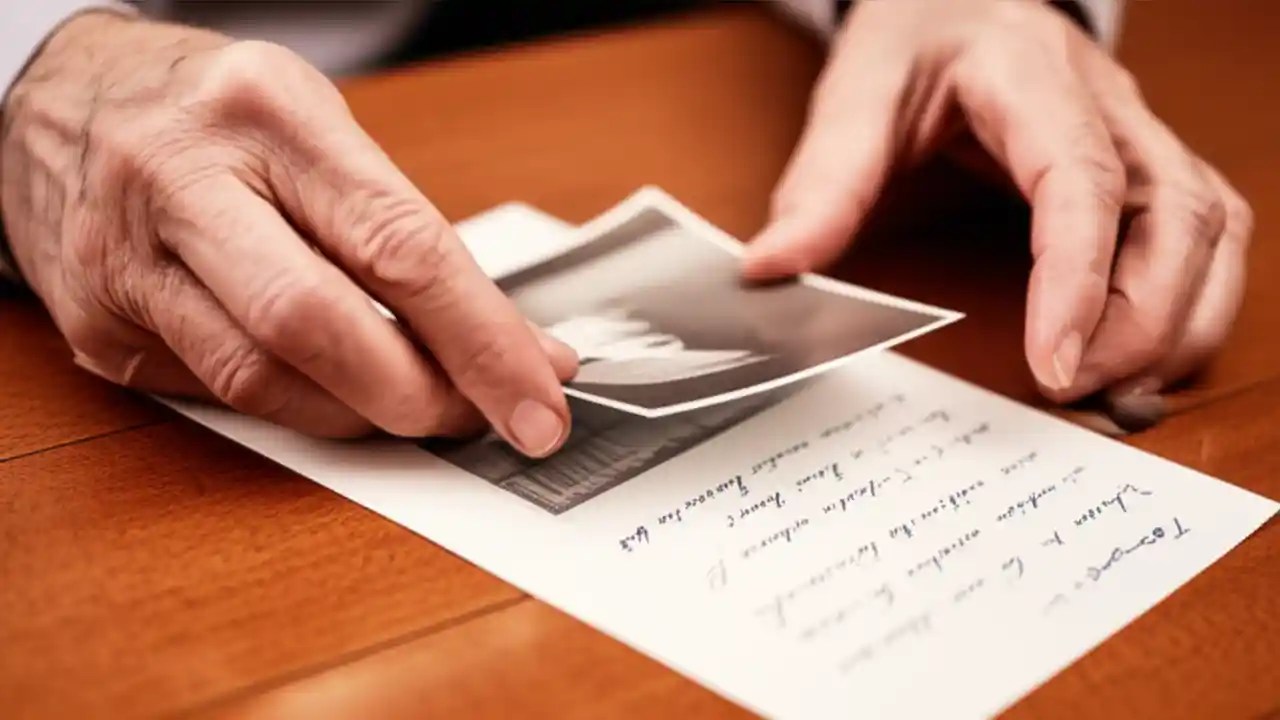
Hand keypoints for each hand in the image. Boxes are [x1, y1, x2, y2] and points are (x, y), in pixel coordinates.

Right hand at [2, 12, 576, 454]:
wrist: (63, 102)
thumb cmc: (218, 114)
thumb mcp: (319, 127)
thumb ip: (405, 231)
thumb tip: (512, 343)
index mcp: (266, 111)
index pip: (399, 246)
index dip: (483, 340)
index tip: (541, 396)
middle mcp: (181, 178)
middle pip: (320, 325)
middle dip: (423, 395)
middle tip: (483, 419)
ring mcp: (124, 257)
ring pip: (265, 380)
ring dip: (364, 414)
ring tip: (417, 405)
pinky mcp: (97, 327)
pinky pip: (219, 397)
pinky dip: (297, 407)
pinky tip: (331, 393)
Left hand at [744, 0, 1251, 408]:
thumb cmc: (918, 39)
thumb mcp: (859, 93)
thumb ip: (823, 182)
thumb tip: (773, 268)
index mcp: (1035, 80)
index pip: (1082, 183)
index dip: (1077, 280)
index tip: (1052, 362)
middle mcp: (1110, 109)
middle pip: (1178, 216)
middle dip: (1141, 322)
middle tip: (1070, 392)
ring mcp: (1139, 138)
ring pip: (1209, 232)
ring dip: (1178, 323)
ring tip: (1112, 392)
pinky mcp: (1146, 169)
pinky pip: (1204, 239)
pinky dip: (1187, 307)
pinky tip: (1139, 355)